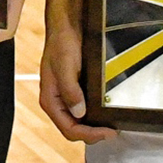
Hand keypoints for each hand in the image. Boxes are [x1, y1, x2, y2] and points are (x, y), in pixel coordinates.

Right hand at [38, 16, 117, 143]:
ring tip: (111, 126)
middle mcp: (57, 102)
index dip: (89, 134)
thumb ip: (70, 90)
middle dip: (93, 134)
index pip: (68, 129)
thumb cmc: (62, 43)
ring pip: (80, 123)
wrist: (67, 27)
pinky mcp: (75, 92)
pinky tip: (105, 114)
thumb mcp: (65, 65)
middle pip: (74, 130)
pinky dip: (95, 117)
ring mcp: (66, 98)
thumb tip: (79, 112)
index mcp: (50, 100)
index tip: (107, 132)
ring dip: (94, 127)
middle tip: (112, 131)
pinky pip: (85, 112)